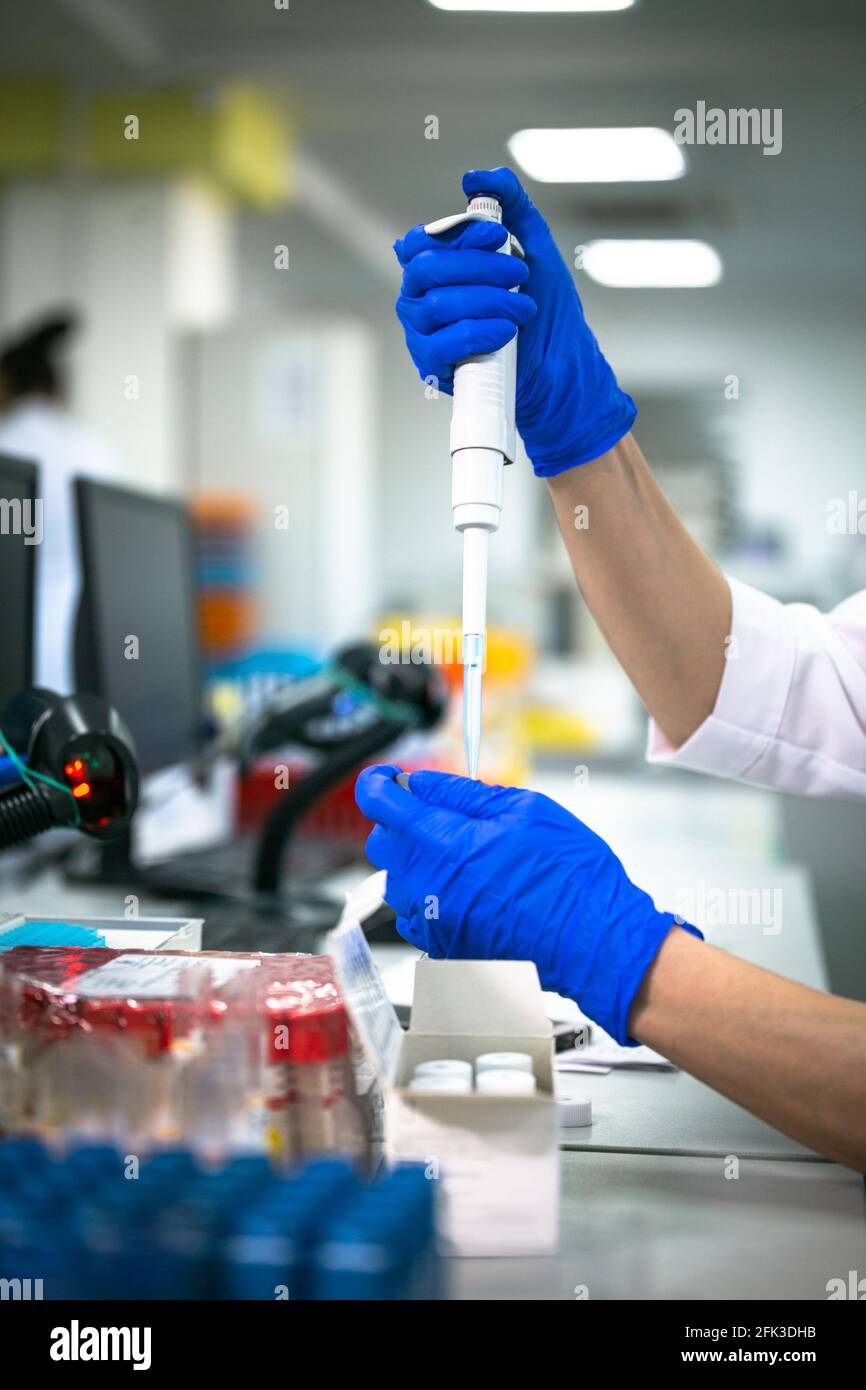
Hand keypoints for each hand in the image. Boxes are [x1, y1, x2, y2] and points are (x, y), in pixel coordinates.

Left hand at [355, 765, 699, 1045]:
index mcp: (442, 842)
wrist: (595, 941)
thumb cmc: (570, 877)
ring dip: (421, 860)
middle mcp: (425, 884)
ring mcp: (431, 920)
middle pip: (382, 840)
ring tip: (469, 857)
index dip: (378, 780)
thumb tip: (424, 783)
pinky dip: (433, 894)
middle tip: (445, 815)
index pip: (377, 800)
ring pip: (399, 878)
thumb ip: (463, 793)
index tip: (390, 777)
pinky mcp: (442, 946)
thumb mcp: (524, 809)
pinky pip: (418, 911)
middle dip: (404, 821)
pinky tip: (473, 889)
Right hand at [394, 167, 636, 475]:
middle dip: (479, 267)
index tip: (498, 234)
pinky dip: (478, 332)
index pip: (423, 240)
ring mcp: (423, 333)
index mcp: (436, 268)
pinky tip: (505, 332)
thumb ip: (511, 205)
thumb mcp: (534, 247)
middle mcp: (420, 298)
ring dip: (488, 301)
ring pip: (437, 305)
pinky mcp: (432, 366)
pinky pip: (442, 344)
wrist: (560, 368)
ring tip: (524, 308)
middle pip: (427, 269)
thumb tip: (478, 177)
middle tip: (520, 274)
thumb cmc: (545, 311)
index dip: (457, 233)